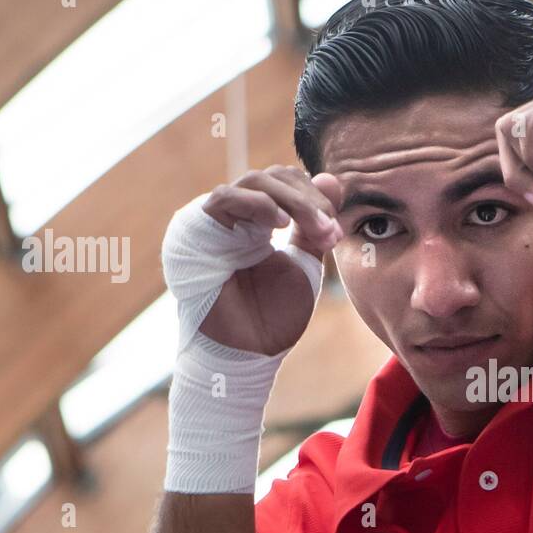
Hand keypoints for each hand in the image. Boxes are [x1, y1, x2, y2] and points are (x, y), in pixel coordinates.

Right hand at [198, 165, 342, 354]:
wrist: (246, 354)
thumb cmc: (271, 318)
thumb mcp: (304, 265)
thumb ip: (316, 226)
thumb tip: (331, 178)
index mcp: (258, 222)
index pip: (287, 183)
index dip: (316, 198)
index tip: (336, 232)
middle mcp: (235, 217)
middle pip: (273, 177)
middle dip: (309, 200)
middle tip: (329, 231)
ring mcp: (215, 220)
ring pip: (254, 182)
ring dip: (293, 201)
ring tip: (316, 231)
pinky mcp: (196, 229)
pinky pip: (225, 198)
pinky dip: (257, 204)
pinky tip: (280, 224)